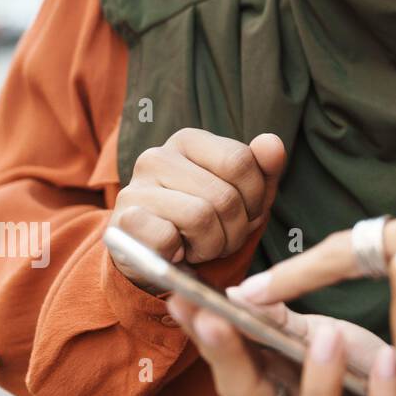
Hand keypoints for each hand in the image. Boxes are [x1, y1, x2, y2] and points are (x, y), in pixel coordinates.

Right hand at [108, 129, 284, 291]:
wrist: (155, 255)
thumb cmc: (207, 218)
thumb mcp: (242, 193)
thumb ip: (262, 168)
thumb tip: (272, 143)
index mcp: (188, 140)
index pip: (240, 161)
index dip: (255, 198)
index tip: (245, 212)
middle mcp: (157, 156)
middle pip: (224, 195)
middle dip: (236, 229)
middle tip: (222, 236)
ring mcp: (135, 187)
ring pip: (200, 217)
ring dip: (212, 245)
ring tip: (201, 244)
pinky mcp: (122, 221)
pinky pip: (168, 238)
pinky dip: (180, 254)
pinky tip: (175, 250)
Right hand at [166, 296, 395, 395]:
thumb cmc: (348, 362)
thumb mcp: (310, 336)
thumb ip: (277, 321)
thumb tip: (237, 293)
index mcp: (267, 389)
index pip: (228, 366)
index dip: (206, 339)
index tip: (185, 300)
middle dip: (230, 357)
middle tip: (221, 316)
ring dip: (318, 377)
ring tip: (327, 335)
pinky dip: (381, 392)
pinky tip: (386, 359)